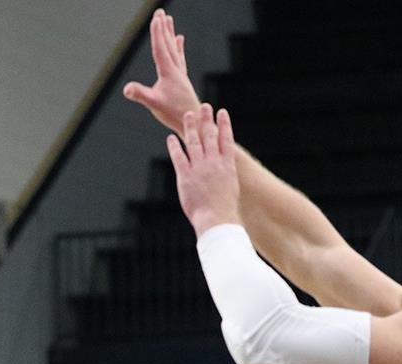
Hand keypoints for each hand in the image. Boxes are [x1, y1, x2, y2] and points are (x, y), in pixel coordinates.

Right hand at [122, 9, 200, 131]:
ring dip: (170, 34)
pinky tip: (179, 40)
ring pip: (173, 49)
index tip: (156, 18)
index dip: (157, 33)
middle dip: (163, 28)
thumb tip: (126, 89)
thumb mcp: (154, 104)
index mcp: (168, 72)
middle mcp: (175, 69)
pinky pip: (178, 58)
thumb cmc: (174, 113)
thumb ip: (140, 94)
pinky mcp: (180, 79)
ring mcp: (179, 74)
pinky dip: (177, 47)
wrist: (194, 120)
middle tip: (160, 12)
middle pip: (167, 44)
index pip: (161, 48)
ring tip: (169, 20)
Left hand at [168, 105, 240, 235]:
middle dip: (207, 119)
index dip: (224, 124)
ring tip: (188, 114)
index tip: (222, 112)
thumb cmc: (224, 208)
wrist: (217, 218)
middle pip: (210, 136)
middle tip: (204, 106)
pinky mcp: (186, 176)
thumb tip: (224, 171)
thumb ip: (225, 175)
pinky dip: (174, 146)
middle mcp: (214, 163)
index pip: (226, 139)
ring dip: (191, 127)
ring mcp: (200, 168)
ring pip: (194, 142)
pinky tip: (170, 137)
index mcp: (228, 165)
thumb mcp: (230, 187)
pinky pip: (179, 157)